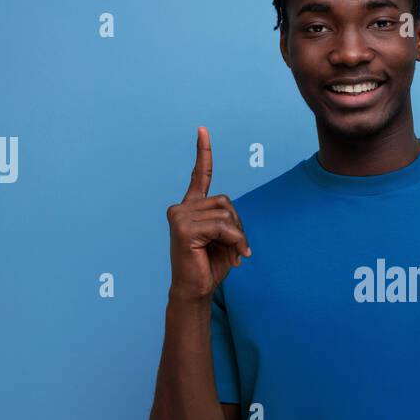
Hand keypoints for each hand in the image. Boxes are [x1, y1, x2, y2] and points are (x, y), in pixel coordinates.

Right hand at [166, 126, 251, 300]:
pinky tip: (233, 257)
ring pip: (226, 215)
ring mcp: (180, 216)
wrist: (195, 290)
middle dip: (238, 226)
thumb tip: (232, 218)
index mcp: (191, 207)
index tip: (202, 129)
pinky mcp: (184, 228)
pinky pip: (223, 227)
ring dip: (238, 237)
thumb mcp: (225, 239)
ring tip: (235, 254)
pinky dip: (235, 242)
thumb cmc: (209, 266)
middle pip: (226, 201)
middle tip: (239, 249)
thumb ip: (228, 221)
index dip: (203, 152)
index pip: (199, 175)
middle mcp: (182, 208)